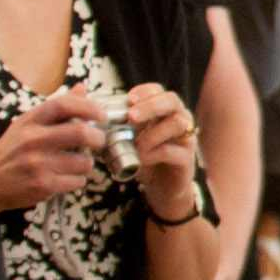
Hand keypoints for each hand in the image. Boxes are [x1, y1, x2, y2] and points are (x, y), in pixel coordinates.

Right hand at [0, 89, 105, 210]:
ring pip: (84, 162)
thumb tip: (81, 89)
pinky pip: (77, 181)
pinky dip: (77, 180)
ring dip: (87, 164)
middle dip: (98, 138)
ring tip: (77, 164)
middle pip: (81, 133)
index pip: (63, 104)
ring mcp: (38, 163)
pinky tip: (66, 178)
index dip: (88, 106)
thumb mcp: (26, 124)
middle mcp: (33, 140)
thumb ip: (55, 109)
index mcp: (30, 121)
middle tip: (98, 141)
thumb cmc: (10, 152)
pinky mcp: (42, 185)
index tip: (101, 114)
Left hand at [123, 79, 202, 221]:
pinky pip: (174, 150)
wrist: (161, 189)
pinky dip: (154, 153)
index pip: (158, 90)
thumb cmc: (144, 159)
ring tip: (135, 146)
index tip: (129, 99)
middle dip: (150, 106)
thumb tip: (91, 111)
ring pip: (177, 123)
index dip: (144, 92)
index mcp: (164, 110)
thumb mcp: (129, 139)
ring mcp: (186, 138)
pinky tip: (141, 159)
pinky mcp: (187, 158)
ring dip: (152, 133)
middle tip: (131, 117)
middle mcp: (180, 119)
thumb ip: (117, 125)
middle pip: (172, 100)